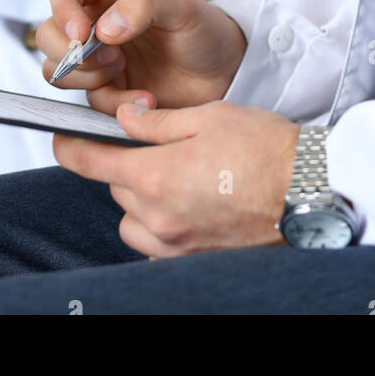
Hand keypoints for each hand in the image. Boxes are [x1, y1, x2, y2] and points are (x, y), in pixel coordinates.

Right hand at [36, 0, 246, 111]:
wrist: (225, 74)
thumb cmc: (205, 30)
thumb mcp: (183, 8)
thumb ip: (144, 6)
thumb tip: (104, 28)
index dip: (62, 8)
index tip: (82, 33)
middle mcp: (96, 22)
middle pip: (48, 34)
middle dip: (69, 52)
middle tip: (110, 58)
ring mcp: (98, 59)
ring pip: (57, 70)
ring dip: (87, 78)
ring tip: (126, 72)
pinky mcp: (106, 92)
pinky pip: (86, 103)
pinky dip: (112, 105)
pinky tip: (145, 99)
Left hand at [53, 100, 300, 256]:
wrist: (311, 191)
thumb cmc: (267, 149)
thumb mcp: (210, 116)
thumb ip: (157, 121)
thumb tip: (123, 118)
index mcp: (158, 177)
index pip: (93, 164)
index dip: (71, 149)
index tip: (63, 141)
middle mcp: (161, 218)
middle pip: (117, 190)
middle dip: (129, 165)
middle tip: (161, 144)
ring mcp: (177, 245)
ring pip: (133, 222)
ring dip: (142, 199)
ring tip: (177, 177)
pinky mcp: (194, 260)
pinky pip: (158, 245)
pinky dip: (162, 225)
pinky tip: (190, 204)